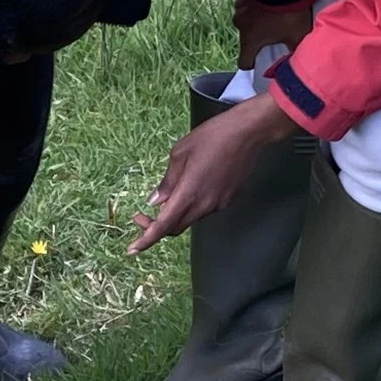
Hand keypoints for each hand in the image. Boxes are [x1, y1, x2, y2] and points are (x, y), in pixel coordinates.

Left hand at [128, 93, 297, 254]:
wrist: (248, 133)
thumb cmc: (213, 137)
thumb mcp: (179, 154)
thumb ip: (167, 182)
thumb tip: (155, 201)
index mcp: (189, 193)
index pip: (163, 226)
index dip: (146, 239)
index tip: (133, 248)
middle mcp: (204, 205)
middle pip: (176, 228)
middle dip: (156, 227)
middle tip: (141, 216)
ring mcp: (218, 204)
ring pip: (190, 219)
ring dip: (175, 215)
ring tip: (167, 196)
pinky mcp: (228, 199)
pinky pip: (204, 209)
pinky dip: (192, 206)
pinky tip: (191, 187)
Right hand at [234, 0, 313, 69]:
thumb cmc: (287, 13)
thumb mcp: (297, 34)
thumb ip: (294, 47)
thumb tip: (295, 56)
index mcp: (249, 40)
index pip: (244, 62)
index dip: (252, 63)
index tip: (259, 59)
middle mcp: (239, 24)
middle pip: (247, 36)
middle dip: (258, 34)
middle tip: (274, 28)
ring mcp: (238, 5)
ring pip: (247, 17)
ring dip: (256, 15)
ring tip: (273, 9)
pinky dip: (256, 0)